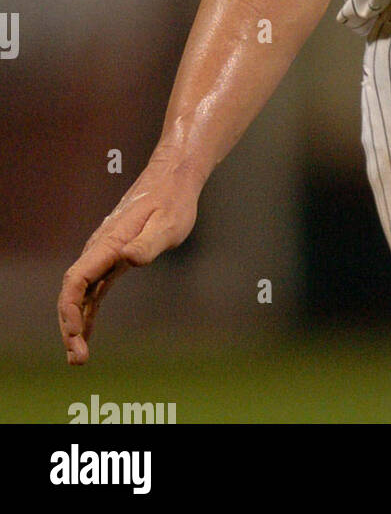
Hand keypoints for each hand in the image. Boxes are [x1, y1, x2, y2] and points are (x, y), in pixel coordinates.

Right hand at [57, 153, 202, 364]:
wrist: (173, 179)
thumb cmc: (173, 201)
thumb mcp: (169, 223)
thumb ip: (148, 243)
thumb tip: (127, 258)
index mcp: (108, 243)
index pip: (76, 280)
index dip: (69, 309)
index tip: (75, 334)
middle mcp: (100, 248)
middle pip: (72, 292)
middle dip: (69, 326)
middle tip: (77, 358)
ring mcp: (105, 253)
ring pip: (80, 292)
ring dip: (76, 323)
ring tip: (78, 357)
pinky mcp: (115, 256)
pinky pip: (94, 289)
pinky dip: (87, 311)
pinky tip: (86, 333)